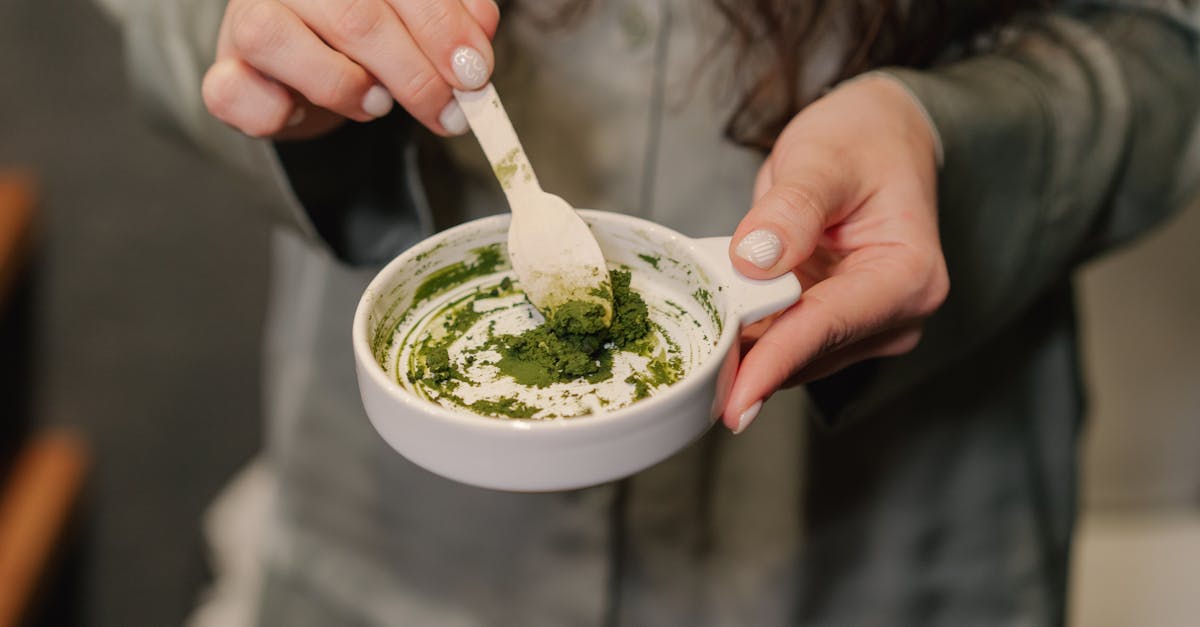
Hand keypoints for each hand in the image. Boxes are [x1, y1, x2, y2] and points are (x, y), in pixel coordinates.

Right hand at [201, 0, 499, 139]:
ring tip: (378, 105)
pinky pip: (232, 91)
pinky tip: (302, 112)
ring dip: (345, 85)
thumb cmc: (360, 34)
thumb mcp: (414, 18)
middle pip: (354, 16)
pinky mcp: (224, 71)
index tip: (475, 72)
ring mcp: (247, 18)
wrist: (300, 65)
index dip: (442, 27)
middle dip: (414, 72)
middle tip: (449, 110)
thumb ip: (450, 15)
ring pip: (278, 40)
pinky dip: (272, 112)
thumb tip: (480, 33)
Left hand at [723, 75, 949, 432]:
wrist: (881, 138)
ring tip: (698, 317)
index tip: (735, 400)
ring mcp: (867, 326)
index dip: (775, 362)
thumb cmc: (863, 141)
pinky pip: (783, 341)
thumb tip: (753, 259)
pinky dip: (749, 330)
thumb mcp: (823, 157)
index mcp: (908, 275)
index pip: (828, 326)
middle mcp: (895, 314)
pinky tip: (718, 313)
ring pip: (791, 356)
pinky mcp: (838, 327)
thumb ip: (792, 208)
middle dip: (746, 354)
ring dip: (743, 342)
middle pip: (807, 352)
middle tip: (682, 351)